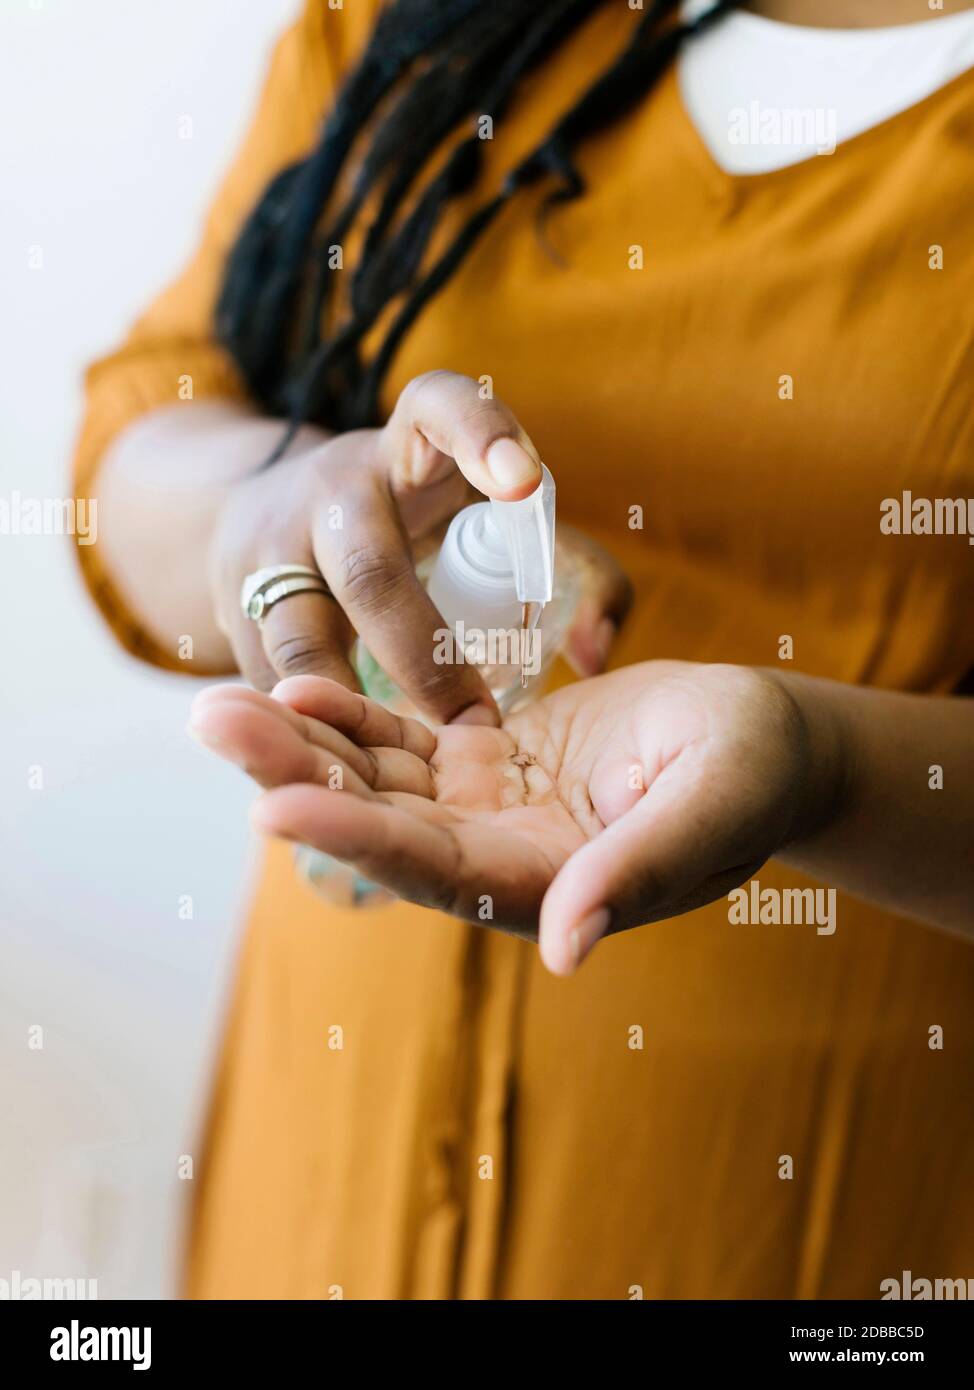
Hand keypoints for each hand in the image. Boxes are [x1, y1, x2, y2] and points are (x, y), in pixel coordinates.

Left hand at [189, 660, 842, 973]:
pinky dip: (353, 722)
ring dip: (302, 747)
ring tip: (222, 704)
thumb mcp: (711, 807)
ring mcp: (488, 810)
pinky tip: (301, 689)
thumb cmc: (754, 772)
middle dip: (294, 778)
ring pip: (377, 783)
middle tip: (212, 722)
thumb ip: (641, 869)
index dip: (353, 839)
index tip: (272, 807)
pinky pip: (407, 744)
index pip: (433, 868)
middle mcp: (499, 860)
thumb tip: (570, 948)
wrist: (761, 740)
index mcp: (547, 888)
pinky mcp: (489, 763)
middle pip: (378, 825)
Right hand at [207, 371, 627, 719]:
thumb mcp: (490, 520)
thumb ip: (577, 571)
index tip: (524, 484)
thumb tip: (596, 655)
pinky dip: (308, 725)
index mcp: (410, 447)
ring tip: (406, 756)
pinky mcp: (230, 606)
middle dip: (425, 655)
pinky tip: (344, 763)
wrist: (271, 510)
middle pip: (370, 571)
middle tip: (476, 720)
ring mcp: (270, 547)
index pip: (440, 408)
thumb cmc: (422, 524)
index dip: (481, 436)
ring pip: (300, 637)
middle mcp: (334, 490)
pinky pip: (267, 679)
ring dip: (353, 707)